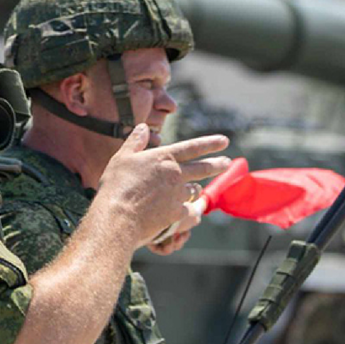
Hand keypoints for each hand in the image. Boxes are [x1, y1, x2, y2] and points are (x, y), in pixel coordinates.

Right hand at [95, 126, 229, 250]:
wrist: (118, 216)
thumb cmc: (116, 185)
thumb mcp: (122, 157)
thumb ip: (135, 141)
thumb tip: (143, 127)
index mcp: (164, 158)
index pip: (192, 147)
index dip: (210, 143)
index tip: (224, 141)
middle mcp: (175, 174)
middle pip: (202, 168)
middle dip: (217, 164)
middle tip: (228, 163)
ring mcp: (178, 194)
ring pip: (195, 190)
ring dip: (196, 190)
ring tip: (198, 191)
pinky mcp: (177, 213)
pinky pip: (191, 211)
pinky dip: (193, 211)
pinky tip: (194, 213)